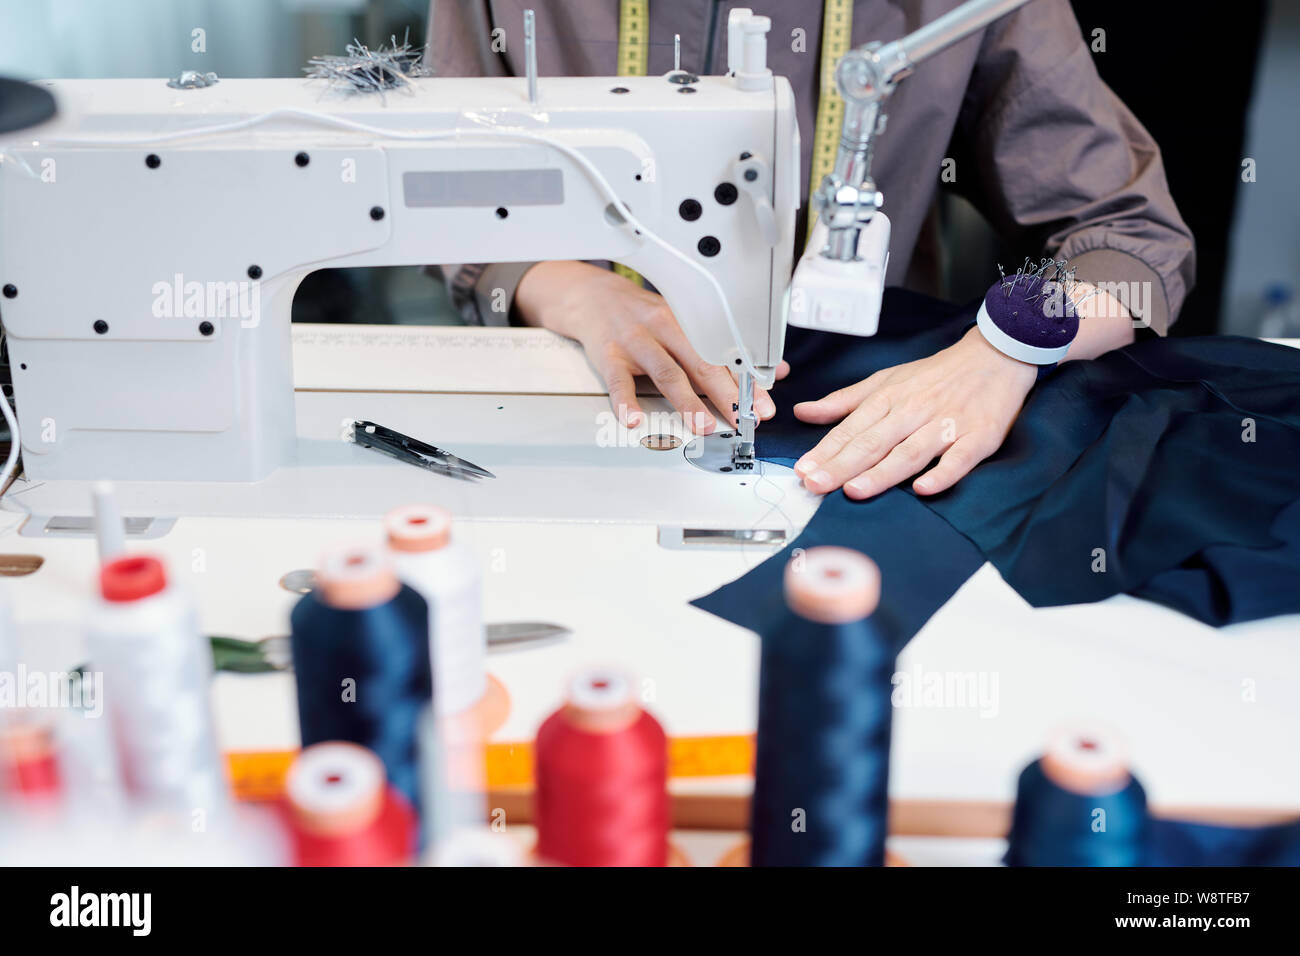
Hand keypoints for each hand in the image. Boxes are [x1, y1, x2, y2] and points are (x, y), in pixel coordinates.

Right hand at [514, 260, 785, 432]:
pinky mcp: (609, 355)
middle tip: (742, 419)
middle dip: (725, 394)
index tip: (763, 407)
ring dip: (686, 401)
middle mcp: (665, 329)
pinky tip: (634, 419)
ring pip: (666, 373)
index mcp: (689, 322)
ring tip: (702, 425)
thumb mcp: (686, 323)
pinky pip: (618, 381)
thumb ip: (726, 350)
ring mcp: (636, 342)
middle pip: (701, 364)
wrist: (594, 298)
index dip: (747, 383)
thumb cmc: (643, 316)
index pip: (725, 356)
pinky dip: (625, 401)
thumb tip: (774, 371)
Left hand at [792, 327, 1036, 497]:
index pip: (851, 430)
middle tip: (815, 485)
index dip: (825, 451)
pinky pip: (959, 459)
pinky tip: (923, 490)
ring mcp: (946, 425)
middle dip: (841, 466)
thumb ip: (844, 401)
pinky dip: (942, 474)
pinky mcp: (979, 437)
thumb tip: (803, 412)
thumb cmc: (935, 375)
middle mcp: (914, 412)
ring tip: (855, 491)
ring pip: (910, 452)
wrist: (994, 356)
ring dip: (882, 473)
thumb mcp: (885, 381)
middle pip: (873, 442)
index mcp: (889, 399)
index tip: (802, 470)